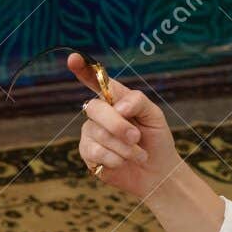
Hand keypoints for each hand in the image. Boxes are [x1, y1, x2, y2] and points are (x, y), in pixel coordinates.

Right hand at [70, 53, 180, 197]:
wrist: (157, 172)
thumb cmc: (155, 139)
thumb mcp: (154, 115)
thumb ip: (137, 102)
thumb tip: (117, 107)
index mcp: (114, 99)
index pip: (95, 80)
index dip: (83, 69)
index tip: (73, 59)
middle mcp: (99, 113)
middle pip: (95, 108)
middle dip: (118, 124)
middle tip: (136, 136)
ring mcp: (90, 133)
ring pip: (97, 133)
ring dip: (124, 147)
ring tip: (138, 153)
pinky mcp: (87, 154)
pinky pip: (95, 152)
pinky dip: (116, 159)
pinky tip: (124, 162)